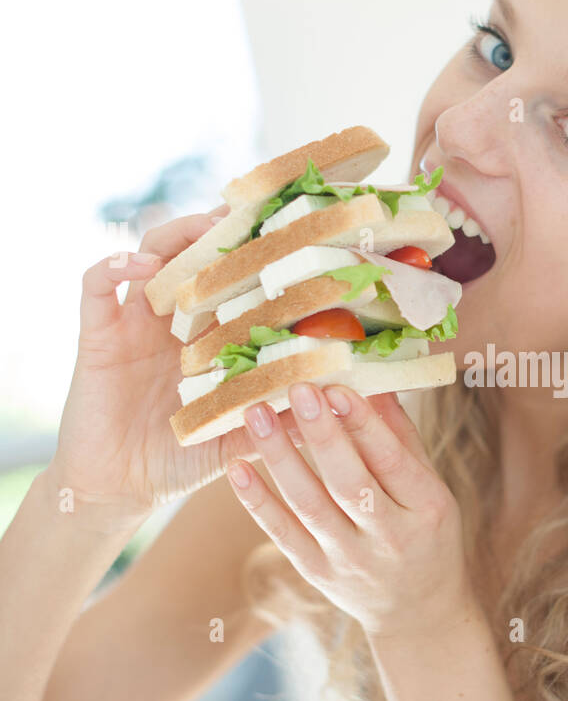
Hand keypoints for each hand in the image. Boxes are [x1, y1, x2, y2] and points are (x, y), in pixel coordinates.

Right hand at [53, 207, 307, 527]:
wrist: (119, 488)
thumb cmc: (182, 459)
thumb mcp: (240, 436)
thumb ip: (281, 419)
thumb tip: (338, 404)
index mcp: (211, 335)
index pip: (237, 280)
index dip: (259, 254)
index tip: (294, 232)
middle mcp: (175, 318)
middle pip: (197, 253)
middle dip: (224, 231)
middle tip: (256, 212)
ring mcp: (135, 321)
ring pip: (152, 254)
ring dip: (179, 237)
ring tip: (207, 231)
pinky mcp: (98, 333)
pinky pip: (96, 284)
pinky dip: (114, 266)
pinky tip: (140, 266)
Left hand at [224, 383, 477, 642]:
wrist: (416, 610)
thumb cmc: (426, 533)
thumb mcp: (430, 487)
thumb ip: (400, 437)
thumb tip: (372, 381)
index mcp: (427, 509)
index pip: (391, 461)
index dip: (362, 424)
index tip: (335, 387)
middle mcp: (389, 538)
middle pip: (349, 483)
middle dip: (321, 435)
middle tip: (296, 389)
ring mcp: (349, 559)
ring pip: (309, 505)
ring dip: (280, 457)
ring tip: (255, 414)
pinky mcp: (316, 572)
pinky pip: (282, 533)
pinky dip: (257, 500)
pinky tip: (237, 466)